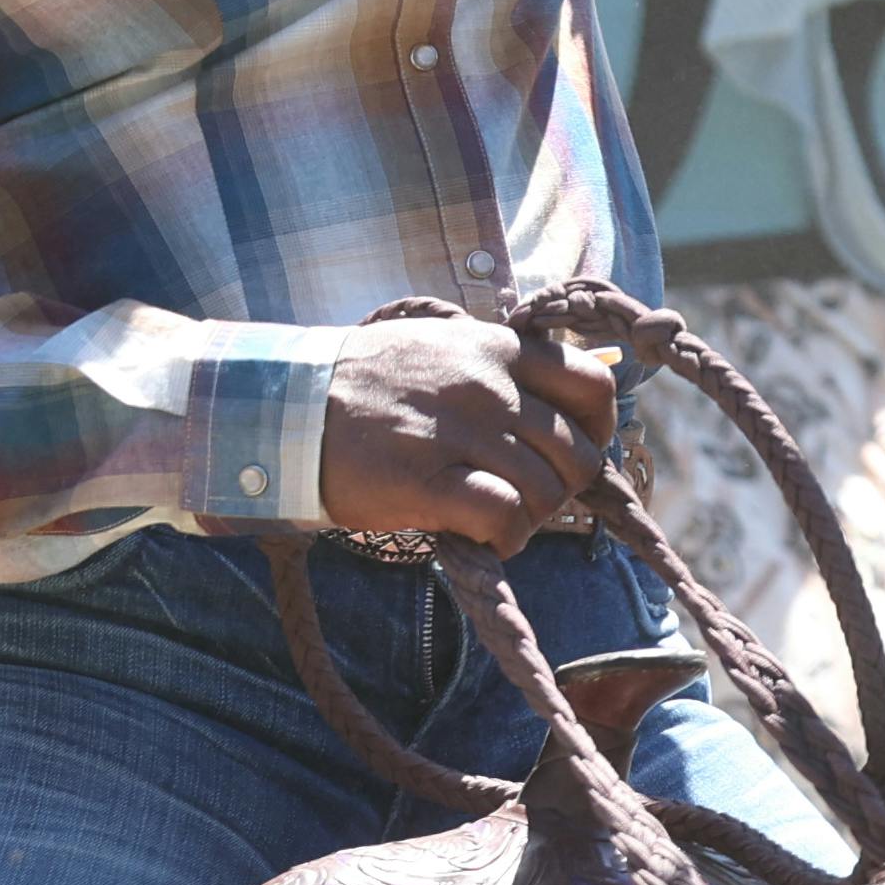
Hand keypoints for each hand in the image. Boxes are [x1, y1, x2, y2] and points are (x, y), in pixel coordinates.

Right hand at [318, 318, 621, 557]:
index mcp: (496, 347)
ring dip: (531, 517)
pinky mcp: (427, 481)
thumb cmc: (366, 383)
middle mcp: (488, 384)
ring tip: (497, 517)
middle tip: (527, 495)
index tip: (572, 451)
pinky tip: (480, 535)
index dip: (596, 430)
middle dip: (564, 486)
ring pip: (547, 491)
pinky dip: (505, 538)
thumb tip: (558, 405)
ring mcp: (459, 431)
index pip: (594, 386)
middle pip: (579, 452)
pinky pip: (505, 518)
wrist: (288, 407)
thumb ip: (499, 366)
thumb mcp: (442, 346)